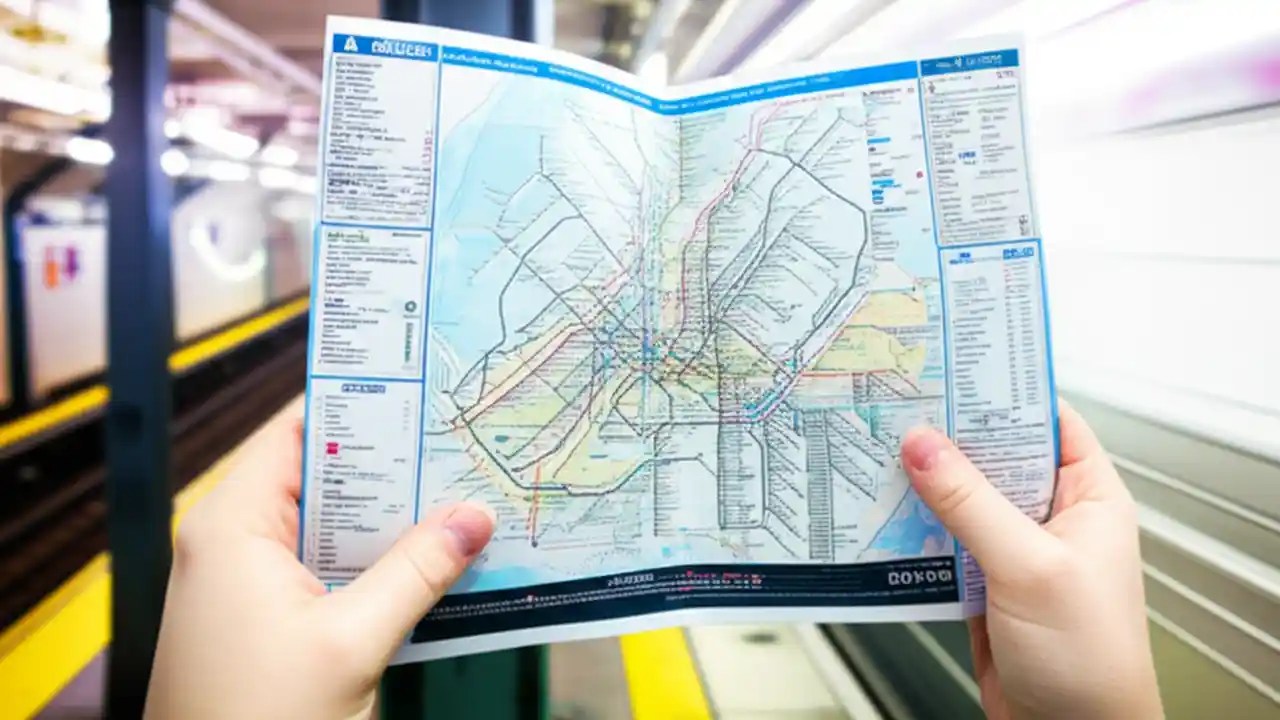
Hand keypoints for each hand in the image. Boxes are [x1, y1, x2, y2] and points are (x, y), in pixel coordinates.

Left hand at [145, 400, 494, 718]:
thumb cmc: (258, 719)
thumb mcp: (351, 641)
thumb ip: (417, 572)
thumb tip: (475, 516)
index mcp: (232, 524)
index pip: (298, 430)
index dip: (360, 404)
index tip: (425, 391)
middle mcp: (232, 540)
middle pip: (320, 474)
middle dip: (392, 463)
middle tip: (460, 445)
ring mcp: (247, 581)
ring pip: (329, 525)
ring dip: (390, 518)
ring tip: (458, 494)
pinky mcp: (265, 617)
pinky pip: (326, 567)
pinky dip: (374, 560)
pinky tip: (429, 559)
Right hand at [901, 401, 1162, 719]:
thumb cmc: (1089, 660)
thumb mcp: (1030, 567)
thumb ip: (972, 503)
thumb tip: (922, 445)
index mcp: (1088, 498)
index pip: (1046, 420)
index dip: (1002, 390)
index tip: (951, 366)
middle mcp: (1051, 517)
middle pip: (992, 456)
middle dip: (946, 436)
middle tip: (896, 405)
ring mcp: (1014, 551)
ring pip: (960, 499)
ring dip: (922, 485)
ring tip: (876, 453)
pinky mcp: (982, 583)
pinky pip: (941, 542)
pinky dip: (911, 530)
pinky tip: (880, 516)